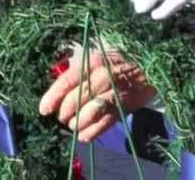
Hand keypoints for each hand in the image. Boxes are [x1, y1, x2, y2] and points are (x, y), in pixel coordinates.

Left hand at [37, 49, 156, 142]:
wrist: (150, 66)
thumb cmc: (117, 64)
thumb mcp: (97, 59)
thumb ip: (77, 71)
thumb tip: (57, 90)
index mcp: (92, 62)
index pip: (66, 81)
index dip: (52, 98)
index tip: (44, 110)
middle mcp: (103, 76)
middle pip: (74, 100)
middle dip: (64, 113)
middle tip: (63, 117)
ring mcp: (115, 92)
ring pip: (88, 114)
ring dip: (77, 123)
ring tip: (74, 124)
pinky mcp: (126, 106)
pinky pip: (103, 124)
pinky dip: (90, 133)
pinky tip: (84, 134)